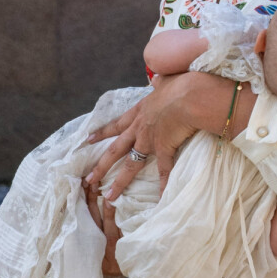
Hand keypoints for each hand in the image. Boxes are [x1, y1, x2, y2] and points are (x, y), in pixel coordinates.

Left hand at [84, 67, 253, 208]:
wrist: (188, 94)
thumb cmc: (180, 84)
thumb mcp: (166, 80)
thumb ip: (160, 83)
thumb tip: (158, 79)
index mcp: (140, 110)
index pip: (116, 124)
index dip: (102, 133)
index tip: (88, 140)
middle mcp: (139, 127)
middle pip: (115, 149)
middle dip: (101, 165)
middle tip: (88, 178)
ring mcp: (149, 140)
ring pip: (130, 164)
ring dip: (119, 181)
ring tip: (108, 196)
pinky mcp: (164, 148)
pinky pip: (163, 170)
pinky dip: (162, 184)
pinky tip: (159, 198)